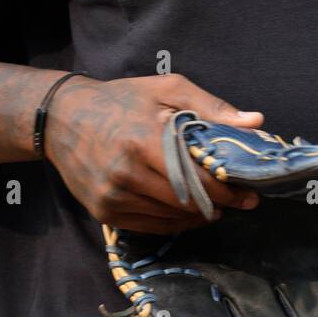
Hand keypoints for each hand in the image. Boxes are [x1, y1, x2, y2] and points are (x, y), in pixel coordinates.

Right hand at [42, 74, 263, 234]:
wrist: (61, 117)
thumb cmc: (121, 99)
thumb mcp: (166, 89)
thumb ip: (211, 107)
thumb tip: (255, 122)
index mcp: (143, 141)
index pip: (196, 178)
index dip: (227, 190)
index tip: (248, 192)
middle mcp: (125, 173)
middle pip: (186, 202)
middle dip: (219, 204)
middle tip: (240, 201)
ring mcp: (111, 197)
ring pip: (170, 218)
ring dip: (198, 215)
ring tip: (216, 205)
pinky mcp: (103, 212)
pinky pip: (150, 227)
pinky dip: (175, 223)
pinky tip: (188, 212)